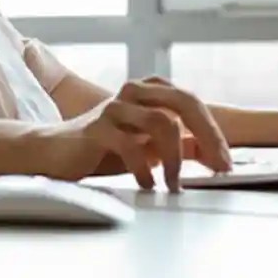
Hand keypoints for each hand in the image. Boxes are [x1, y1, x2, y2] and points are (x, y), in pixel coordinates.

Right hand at [46, 77, 232, 190]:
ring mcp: (114, 107)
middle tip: (218, 167)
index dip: (213, 131)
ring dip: (175, 159)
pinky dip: (145, 169)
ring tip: (174, 185)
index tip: (225, 163)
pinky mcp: (96, 128)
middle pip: (183, 102)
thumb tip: (211, 153)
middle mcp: (133, 92)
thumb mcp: (146, 148)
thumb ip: (176, 146)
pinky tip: (148, 184)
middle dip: (207, 136)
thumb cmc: (101, 150)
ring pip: (161, 122)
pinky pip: (131, 145)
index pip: (191, 102)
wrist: (53, 152)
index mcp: (148, 92)